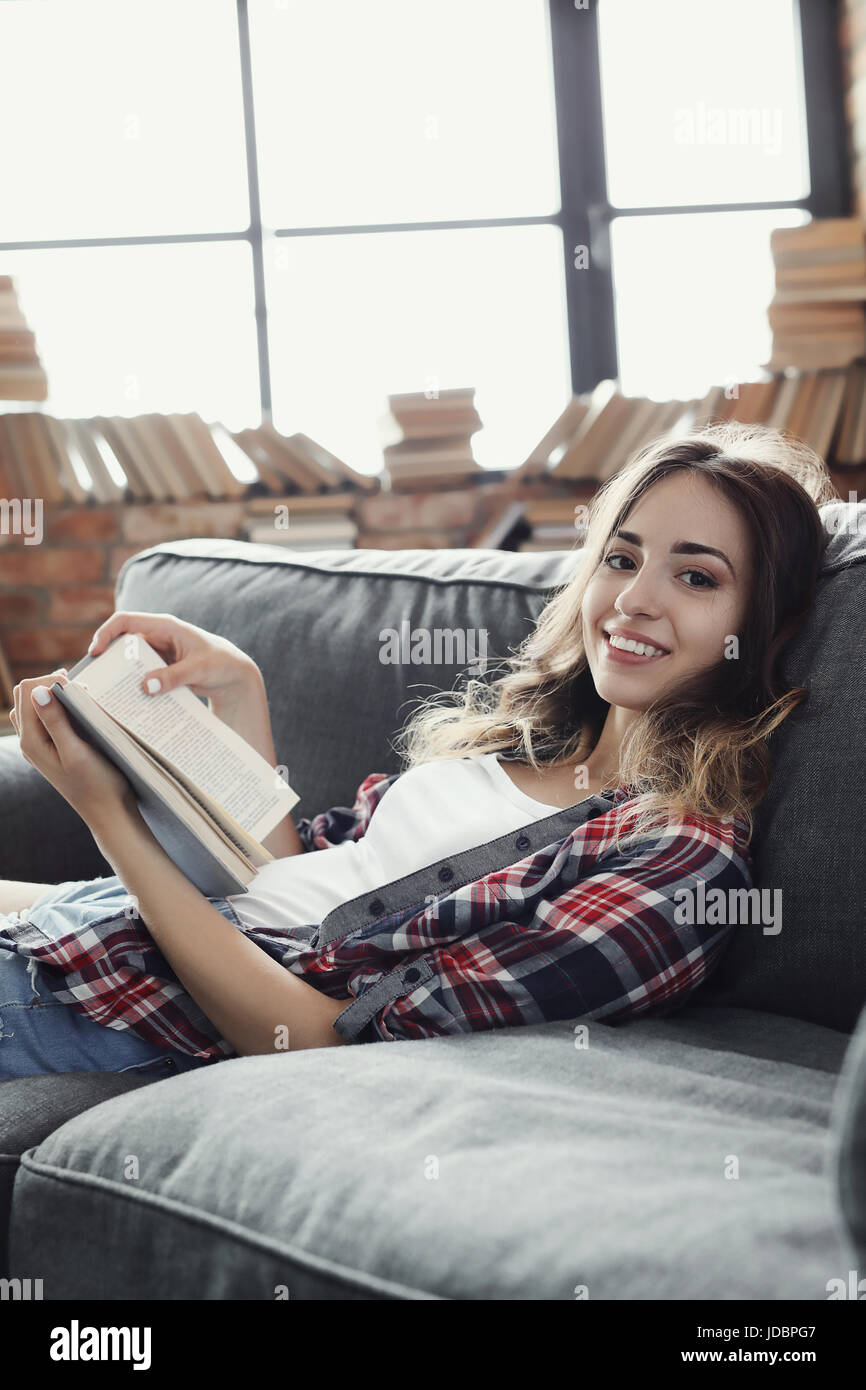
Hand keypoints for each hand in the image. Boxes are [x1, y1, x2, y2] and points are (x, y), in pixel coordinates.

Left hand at [10, 671, 136, 828]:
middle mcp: (29, 741)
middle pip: (26, 694)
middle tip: (81, 692)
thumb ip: (55, 721)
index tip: (79, 688)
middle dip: (50, 685)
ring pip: (33, 706)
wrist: (107, 813)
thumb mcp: (77, 751)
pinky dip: (58, 708)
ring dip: (54, 696)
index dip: (51, 681)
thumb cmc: (97, 784)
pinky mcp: (51, 748)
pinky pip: (45, 718)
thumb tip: (39, 691)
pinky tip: (78, 714)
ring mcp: (39, 745)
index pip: (27, 691)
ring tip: (80, 701)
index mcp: (31, 740)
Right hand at [87, 611, 258, 705]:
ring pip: (130, 661)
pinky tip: (129, 701)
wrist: (234, 675)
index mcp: (165, 626)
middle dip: (108, 659)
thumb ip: (173, 677)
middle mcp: (158, 637)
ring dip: (121, 675)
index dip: (106, 633)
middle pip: (123, 643)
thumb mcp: (199, 669)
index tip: (96, 652)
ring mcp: (158, 654)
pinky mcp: (161, 669)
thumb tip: (146, 687)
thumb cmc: (221, 663)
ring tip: (108, 693)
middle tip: (96, 680)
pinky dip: (134, 685)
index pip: (126, 621)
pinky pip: (141, 675)